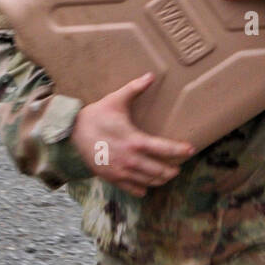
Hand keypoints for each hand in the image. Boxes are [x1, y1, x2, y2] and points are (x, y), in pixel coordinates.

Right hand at [70, 72, 194, 197]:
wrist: (72, 131)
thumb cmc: (97, 114)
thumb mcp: (116, 99)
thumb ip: (135, 88)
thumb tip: (151, 75)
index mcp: (135, 140)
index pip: (164, 149)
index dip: (180, 150)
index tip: (192, 150)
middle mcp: (129, 159)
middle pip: (159, 170)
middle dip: (172, 170)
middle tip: (179, 166)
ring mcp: (120, 171)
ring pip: (147, 181)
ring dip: (159, 180)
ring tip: (167, 175)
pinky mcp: (110, 177)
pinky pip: (130, 189)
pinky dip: (141, 189)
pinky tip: (146, 187)